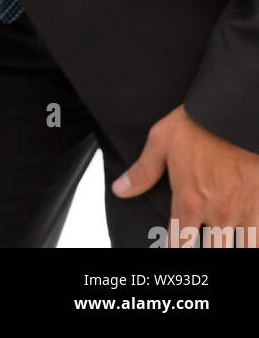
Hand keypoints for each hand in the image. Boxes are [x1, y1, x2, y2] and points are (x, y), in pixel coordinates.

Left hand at [112, 103, 258, 246]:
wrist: (236, 113)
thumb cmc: (199, 123)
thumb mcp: (162, 141)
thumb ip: (143, 171)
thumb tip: (120, 190)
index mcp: (189, 201)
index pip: (179, 243)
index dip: (172, 250)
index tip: (170, 249)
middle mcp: (217, 214)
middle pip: (212, 251)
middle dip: (204, 251)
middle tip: (200, 243)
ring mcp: (242, 212)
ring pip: (239, 247)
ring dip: (228, 246)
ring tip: (221, 243)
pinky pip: (258, 236)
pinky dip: (252, 240)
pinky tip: (247, 238)